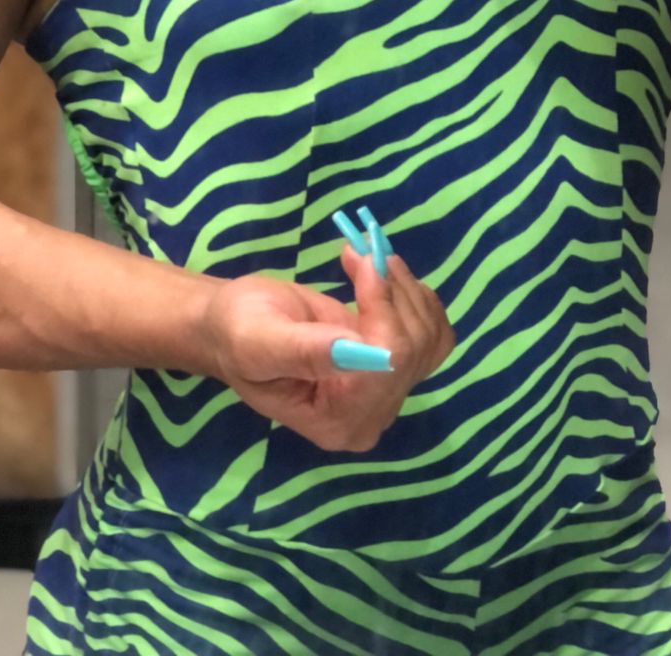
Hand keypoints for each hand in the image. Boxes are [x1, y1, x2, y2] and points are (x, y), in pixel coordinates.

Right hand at [198, 241, 454, 452]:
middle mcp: (370, 416)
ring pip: (429, 336)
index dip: (382, 307)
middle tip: (361, 249)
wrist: (236, 326)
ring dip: (404, 287)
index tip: (363, 258)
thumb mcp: (258, 340)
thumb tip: (356, 350)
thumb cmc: (238, 332)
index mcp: (337, 420)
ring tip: (365, 258)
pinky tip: (383, 277)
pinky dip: (416, 297)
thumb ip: (304, 351)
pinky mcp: (397, 369)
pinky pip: (434, 333)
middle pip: (414, 349)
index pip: (388, 364)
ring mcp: (387, 394)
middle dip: (392, 290)